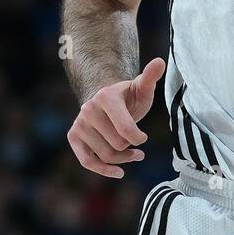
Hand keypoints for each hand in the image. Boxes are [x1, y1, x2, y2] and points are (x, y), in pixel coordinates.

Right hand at [68, 56, 163, 178]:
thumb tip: (160, 62)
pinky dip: (103, 170)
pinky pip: (87, 161)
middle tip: (136, 143)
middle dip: (130, 147)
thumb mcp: (142, 88)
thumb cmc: (129, 97)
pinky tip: (119, 173)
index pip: (126, 130)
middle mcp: (88, 109)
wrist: (106, 101)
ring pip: (106, 156)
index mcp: (106, 96)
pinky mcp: (73, 136)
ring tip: (131, 154)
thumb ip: (150, 77)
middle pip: (117, 145)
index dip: (139, 138)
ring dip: (123, 159)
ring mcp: (79, 123)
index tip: (143, 137)